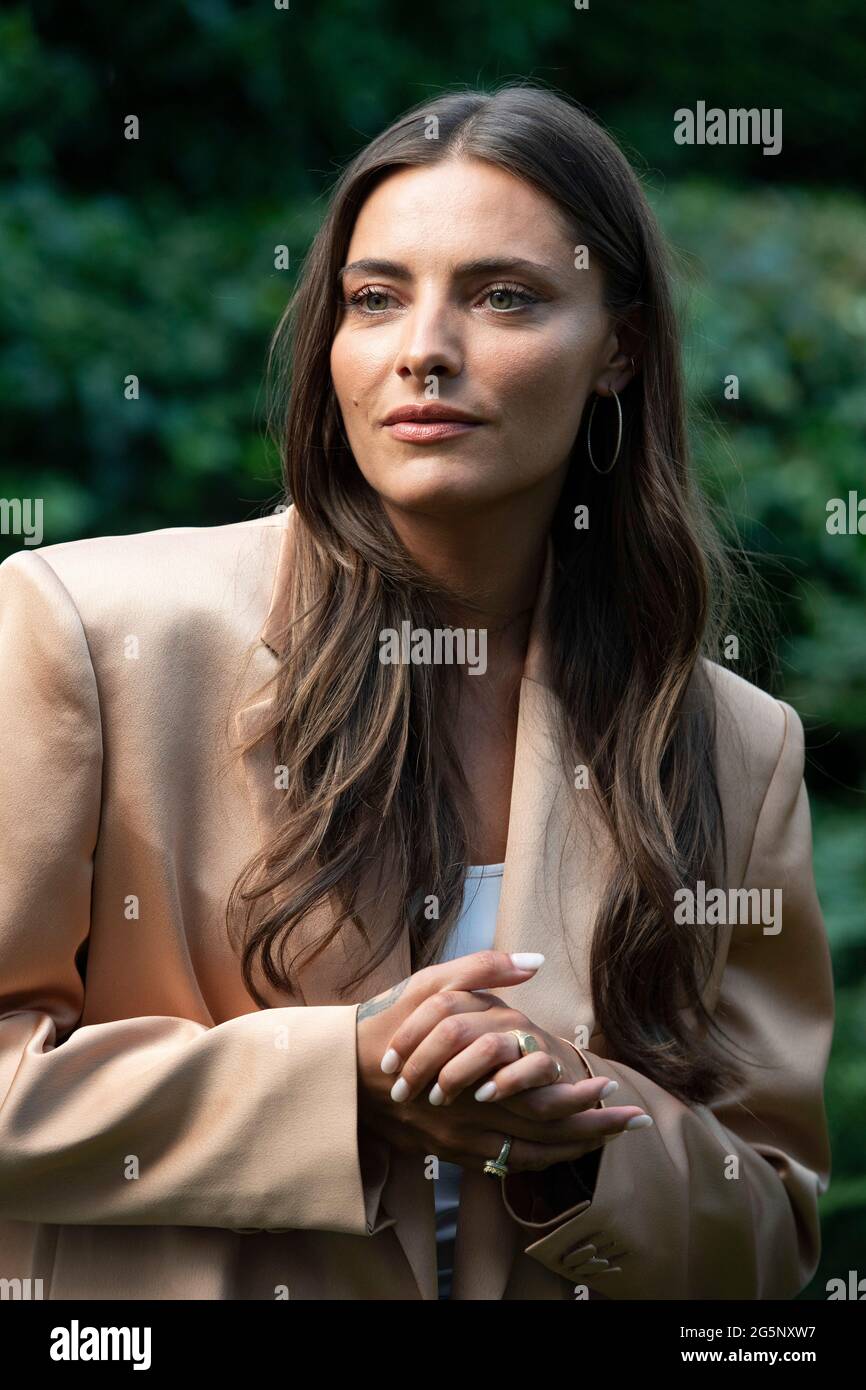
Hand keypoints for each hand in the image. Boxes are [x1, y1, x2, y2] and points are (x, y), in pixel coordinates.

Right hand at [356, 950, 649, 1174]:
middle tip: (638, 1122)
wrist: (342, 1074)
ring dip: (575, 1147)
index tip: (620, 1089)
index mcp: (476, 1078)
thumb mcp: (433, 984)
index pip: (547, 1099)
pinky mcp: (451, 1150)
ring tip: (613, 1137)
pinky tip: (564, 1150)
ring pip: (531, 1154)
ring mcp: (462, 1140)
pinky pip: (506, 1164)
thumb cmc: (391, 1023)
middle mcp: (474, 1118)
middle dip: (596, 1129)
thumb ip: (485, 969)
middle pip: (548, 1134)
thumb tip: (536, 960)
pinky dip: (541, 1160)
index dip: (586, 1100)